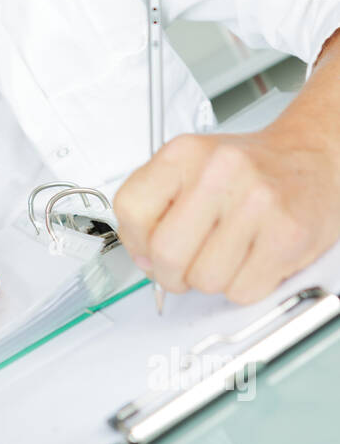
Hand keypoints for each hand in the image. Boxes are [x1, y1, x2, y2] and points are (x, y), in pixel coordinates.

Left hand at [113, 129, 339, 304]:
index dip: (135, 241)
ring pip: (204, 280)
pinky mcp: (287, 234)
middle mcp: (220, 172)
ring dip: (211, 279)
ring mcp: (256, 203)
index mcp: (185, 153)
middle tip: (185, 265)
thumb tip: (142, 259)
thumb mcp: (192, 167)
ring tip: (228, 253)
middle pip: (165, 254)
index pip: (130, 209)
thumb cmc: (250, 169)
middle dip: (171, 273)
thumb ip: (156, 206)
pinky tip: (252, 258)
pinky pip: (242, 291)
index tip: (149, 246)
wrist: (313, 157)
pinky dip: (243, 286)